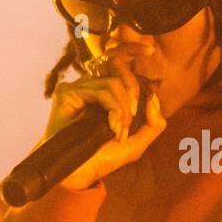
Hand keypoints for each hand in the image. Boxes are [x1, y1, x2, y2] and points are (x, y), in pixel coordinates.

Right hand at [36, 46, 166, 190]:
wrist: (78, 173)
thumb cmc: (102, 158)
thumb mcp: (136, 143)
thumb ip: (152, 123)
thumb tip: (153, 96)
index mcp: (104, 92)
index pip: (117, 60)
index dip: (132, 49)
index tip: (149, 50)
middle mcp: (90, 86)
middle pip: (119, 67)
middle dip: (133, 92)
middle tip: (129, 119)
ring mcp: (78, 88)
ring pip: (114, 83)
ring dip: (123, 109)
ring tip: (117, 130)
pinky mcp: (67, 92)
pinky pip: (102, 90)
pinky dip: (113, 108)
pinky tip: (109, 127)